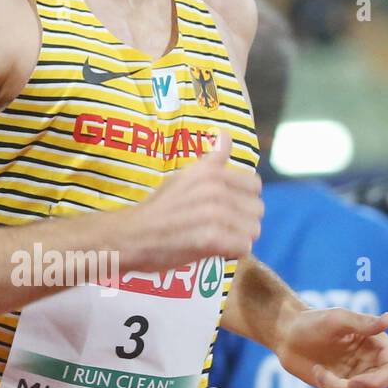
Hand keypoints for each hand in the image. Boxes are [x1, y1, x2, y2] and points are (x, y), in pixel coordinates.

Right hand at [128, 131, 263, 268]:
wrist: (130, 236)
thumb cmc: (158, 209)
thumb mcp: (183, 177)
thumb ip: (211, 160)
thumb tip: (225, 133)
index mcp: (210, 172)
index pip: (254, 186)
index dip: (243, 200)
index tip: (227, 210)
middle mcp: (215, 188)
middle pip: (257, 210)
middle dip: (243, 222)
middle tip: (221, 229)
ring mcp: (213, 214)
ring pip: (253, 231)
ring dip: (238, 239)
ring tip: (217, 240)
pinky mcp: (210, 239)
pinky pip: (243, 248)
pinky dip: (232, 254)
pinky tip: (214, 251)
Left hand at [273, 307, 387, 387]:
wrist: (289, 335)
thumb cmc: (313, 322)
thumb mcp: (337, 319)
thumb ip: (363, 323)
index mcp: (378, 347)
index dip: (379, 383)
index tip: (353, 382)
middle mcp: (373, 365)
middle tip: (322, 374)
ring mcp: (360, 380)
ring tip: (319, 372)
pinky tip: (321, 380)